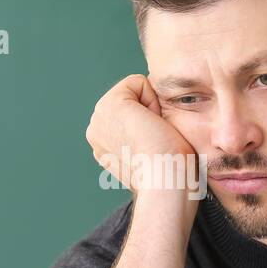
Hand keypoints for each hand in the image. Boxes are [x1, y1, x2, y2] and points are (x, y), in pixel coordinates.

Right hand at [85, 74, 197, 196]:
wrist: (166, 185)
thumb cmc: (170, 176)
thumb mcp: (151, 153)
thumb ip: (143, 137)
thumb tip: (156, 126)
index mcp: (103, 142)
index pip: (131, 111)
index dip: (152, 120)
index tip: (155, 145)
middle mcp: (96, 129)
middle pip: (132, 98)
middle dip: (150, 113)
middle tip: (156, 141)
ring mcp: (99, 117)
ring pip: (135, 91)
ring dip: (152, 109)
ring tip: (154, 136)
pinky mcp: (111, 105)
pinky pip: (138, 82)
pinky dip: (153, 99)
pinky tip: (153, 126)